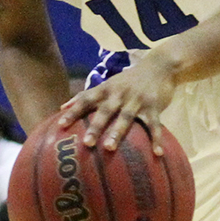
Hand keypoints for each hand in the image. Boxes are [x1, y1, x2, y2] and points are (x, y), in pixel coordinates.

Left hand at [57, 53, 176, 153]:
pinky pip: (154, 124)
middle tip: (86, 143)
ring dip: (117, 132)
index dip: (73, 111)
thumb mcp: (106, 85)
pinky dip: (156, 138)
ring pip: (126, 117)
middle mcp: (119, 94)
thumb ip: (85, 96)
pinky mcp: (154, 106)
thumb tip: (61, 107)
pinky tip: (157, 153)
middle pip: (105, 111)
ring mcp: (137, 100)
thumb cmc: (127, 81)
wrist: (158, 66)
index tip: (60, 125)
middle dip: (95, 126)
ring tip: (109, 148)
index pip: (86, 99)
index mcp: (106, 89)